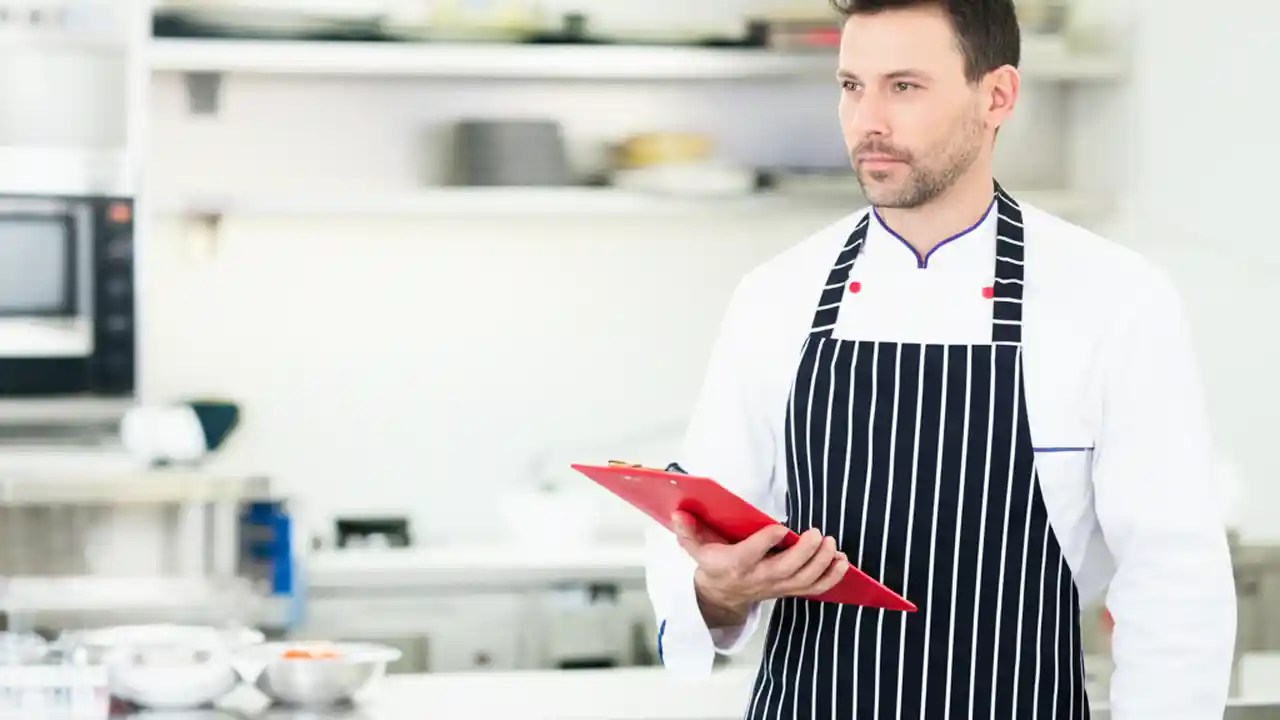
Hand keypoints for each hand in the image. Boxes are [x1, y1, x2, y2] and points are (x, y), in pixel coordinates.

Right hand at [671, 511, 848, 627]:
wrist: (721, 596)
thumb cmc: (713, 565)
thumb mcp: (696, 549)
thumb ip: (688, 531)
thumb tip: (677, 513)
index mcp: (736, 564)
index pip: (753, 553)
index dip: (768, 540)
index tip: (780, 528)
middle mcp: (759, 578)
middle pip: (787, 568)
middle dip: (806, 552)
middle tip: (818, 533)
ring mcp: (777, 586)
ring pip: (805, 580)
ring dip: (823, 563)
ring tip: (832, 544)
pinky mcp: (789, 589)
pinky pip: (815, 588)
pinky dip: (831, 576)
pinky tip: (842, 561)